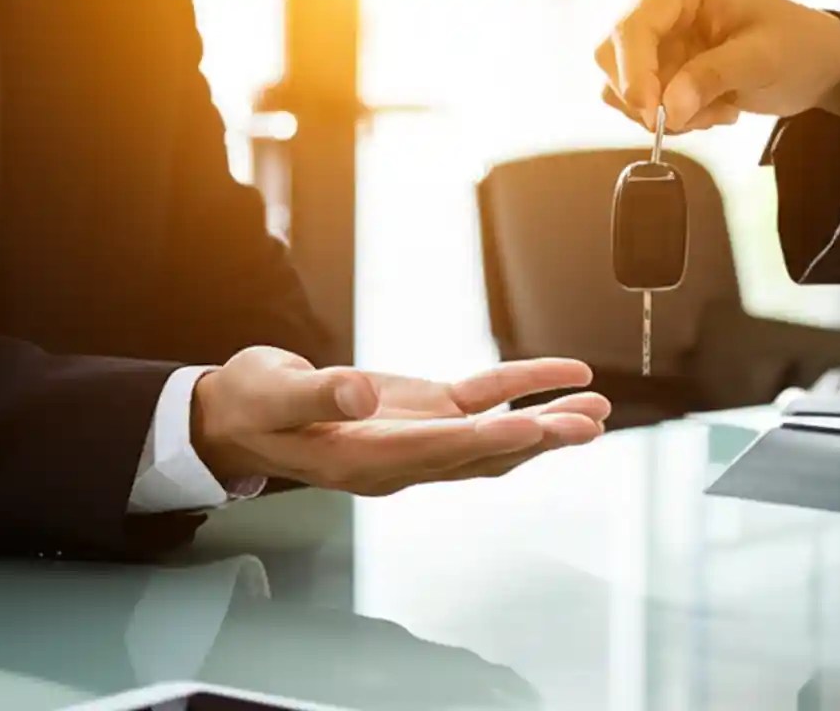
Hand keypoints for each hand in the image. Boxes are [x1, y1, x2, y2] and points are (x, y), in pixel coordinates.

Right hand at [191, 347, 610, 495]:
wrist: (244, 415)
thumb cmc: (250, 406)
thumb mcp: (270, 395)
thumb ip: (317, 396)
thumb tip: (361, 396)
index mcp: (362, 462)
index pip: (433, 453)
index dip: (483, 442)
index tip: (528, 430)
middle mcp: (401, 459)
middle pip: (480, 455)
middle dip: (536, 441)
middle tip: (588, 425)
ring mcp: (417, 438)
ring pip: (493, 436)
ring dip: (544, 424)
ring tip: (595, 410)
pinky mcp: (424, 412)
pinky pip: (480, 401)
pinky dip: (519, 389)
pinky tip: (559, 379)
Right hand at [595, 0, 839, 133]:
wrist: (816, 67)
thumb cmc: (799, 45)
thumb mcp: (762, 57)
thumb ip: (712, 77)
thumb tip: (668, 109)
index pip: (634, 25)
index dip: (634, 69)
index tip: (651, 111)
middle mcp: (663, 12)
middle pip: (614, 55)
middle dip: (646, 97)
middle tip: (690, 117)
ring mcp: (661, 45)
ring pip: (623, 88)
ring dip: (664, 114)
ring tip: (716, 111)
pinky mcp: (664, 74)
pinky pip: (643, 106)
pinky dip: (674, 120)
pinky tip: (713, 111)